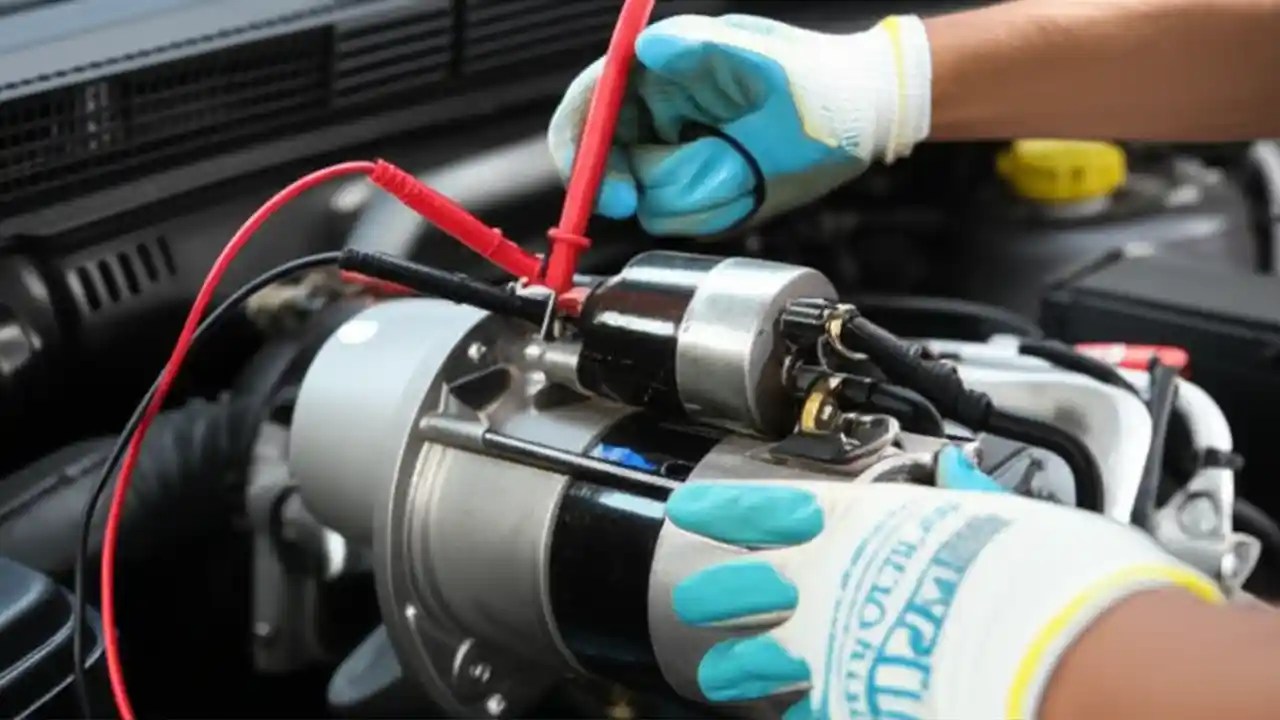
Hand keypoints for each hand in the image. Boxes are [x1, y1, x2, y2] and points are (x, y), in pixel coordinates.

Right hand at [546, 13, 932, 236]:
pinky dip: (708, 210)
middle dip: (623, 183)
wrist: (862, 116)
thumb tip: (645, 48)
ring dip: (687, 195)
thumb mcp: (761, 58)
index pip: (591, 105)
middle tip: (638, 198)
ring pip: (646, 195)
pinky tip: (743, 186)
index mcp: (660, 73)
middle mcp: (659, 113)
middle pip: (605, 161)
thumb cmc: (818, 79)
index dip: (580, 144)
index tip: (598, 182)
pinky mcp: (697, 189)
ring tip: (738, 173)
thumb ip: (698, 48)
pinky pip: (680, 214)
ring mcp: (677, 153)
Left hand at [664, 447, 1222, 718]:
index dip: (728, 508)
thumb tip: (961, 473)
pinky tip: (794, 716)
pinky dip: (803, 712)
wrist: (1051, 654)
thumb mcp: (1004, 518)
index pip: (775, 509)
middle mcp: (831, 587)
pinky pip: (811, 710)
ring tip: (717, 675)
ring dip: (739, 665)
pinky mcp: (849, 702)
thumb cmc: (1035, 578)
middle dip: (719, 591)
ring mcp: (833, 650)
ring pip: (763, 657)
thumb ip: (971, 499)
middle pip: (750, 586)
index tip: (693, 505)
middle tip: (693, 594)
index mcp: (861, 528)